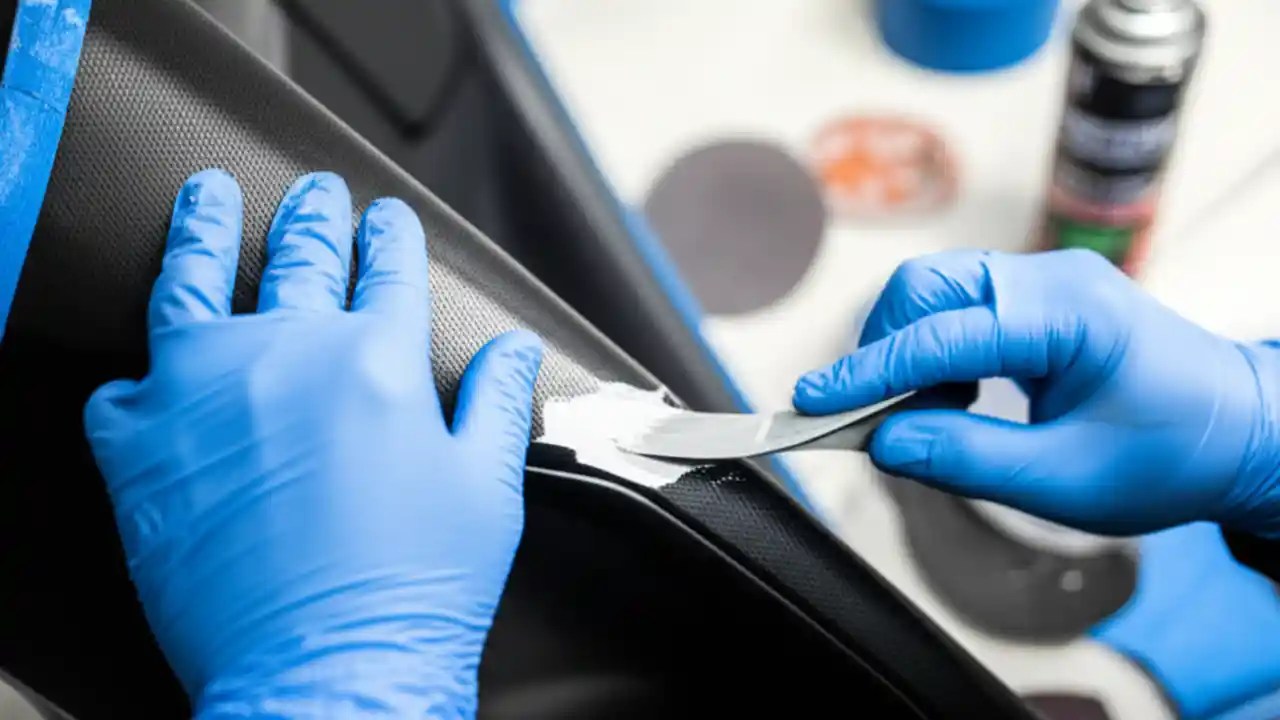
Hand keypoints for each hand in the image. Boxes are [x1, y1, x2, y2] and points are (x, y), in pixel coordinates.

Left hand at [84, 169, 543, 717]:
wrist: (325, 669)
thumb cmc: (414, 587)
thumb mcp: (485, 485)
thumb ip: (495, 399)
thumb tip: (513, 348)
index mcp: (378, 361)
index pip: (386, 269)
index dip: (389, 235)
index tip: (386, 218)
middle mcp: (288, 356)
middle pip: (299, 256)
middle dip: (313, 215)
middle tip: (315, 194)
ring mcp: (204, 394)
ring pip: (194, 281)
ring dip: (205, 231)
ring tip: (208, 199)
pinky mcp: (142, 448)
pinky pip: (123, 388)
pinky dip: (136, 376)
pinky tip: (145, 369)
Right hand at [793, 249, 1279, 537]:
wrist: (1243, 432)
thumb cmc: (1175, 453)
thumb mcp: (1068, 480)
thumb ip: (967, 459)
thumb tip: (885, 441)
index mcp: (1070, 314)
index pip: (941, 334)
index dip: (869, 373)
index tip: (814, 404)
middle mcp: (1050, 279)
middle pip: (925, 286)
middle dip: (882, 349)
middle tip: (870, 419)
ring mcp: (1042, 282)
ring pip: (933, 291)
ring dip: (905, 350)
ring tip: (920, 417)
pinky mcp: (1034, 299)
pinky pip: (957, 306)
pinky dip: (931, 351)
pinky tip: (949, 398)